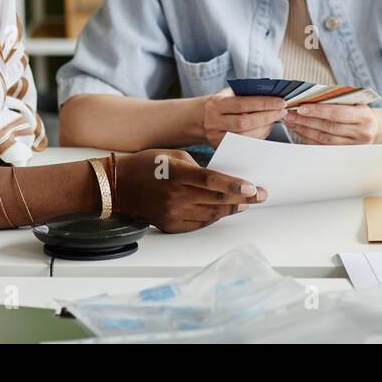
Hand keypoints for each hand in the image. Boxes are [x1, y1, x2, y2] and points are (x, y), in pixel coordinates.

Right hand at [113, 149, 266, 232]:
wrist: (120, 186)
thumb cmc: (147, 165)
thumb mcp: (173, 156)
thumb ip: (197, 168)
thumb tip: (221, 181)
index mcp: (176, 174)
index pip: (211, 181)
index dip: (234, 185)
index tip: (254, 187)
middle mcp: (175, 197)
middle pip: (216, 200)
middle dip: (243, 198)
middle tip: (261, 195)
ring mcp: (173, 214)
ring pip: (211, 214)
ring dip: (232, 208)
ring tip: (247, 202)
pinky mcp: (171, 226)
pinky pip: (200, 223)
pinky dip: (215, 217)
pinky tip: (226, 211)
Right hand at [196, 87, 286, 146]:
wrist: (203, 119)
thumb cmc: (222, 104)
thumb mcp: (229, 94)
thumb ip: (247, 94)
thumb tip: (273, 96)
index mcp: (216, 104)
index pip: (242, 104)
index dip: (263, 103)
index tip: (280, 101)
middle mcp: (214, 122)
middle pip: (244, 122)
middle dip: (267, 116)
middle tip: (282, 111)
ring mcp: (217, 138)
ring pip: (246, 136)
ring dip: (265, 127)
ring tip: (276, 118)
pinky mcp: (222, 148)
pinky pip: (245, 144)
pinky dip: (259, 135)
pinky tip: (266, 127)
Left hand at [285, 104, 381, 143]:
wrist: (374, 128)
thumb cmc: (359, 110)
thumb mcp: (354, 101)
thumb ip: (336, 99)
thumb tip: (310, 96)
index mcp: (363, 115)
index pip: (337, 113)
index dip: (318, 111)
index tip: (301, 107)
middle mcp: (360, 132)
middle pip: (328, 127)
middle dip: (306, 120)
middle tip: (289, 114)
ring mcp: (353, 145)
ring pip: (324, 139)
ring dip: (304, 130)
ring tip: (291, 121)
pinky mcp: (345, 153)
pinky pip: (323, 147)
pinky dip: (308, 138)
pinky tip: (299, 130)